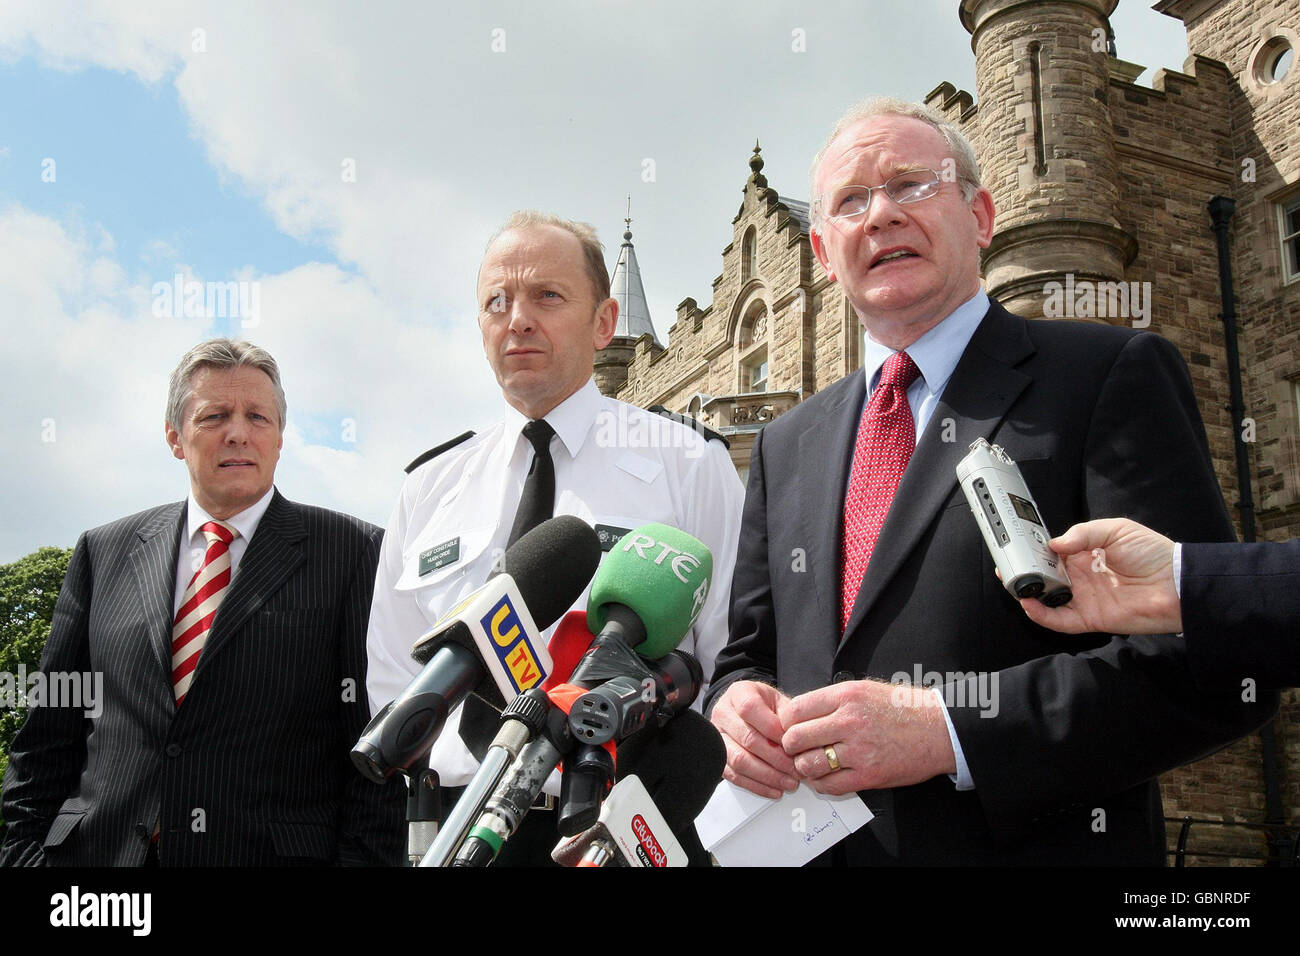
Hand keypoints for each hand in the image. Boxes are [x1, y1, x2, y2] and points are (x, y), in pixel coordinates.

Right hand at [710, 680, 800, 798]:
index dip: (772, 728)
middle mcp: (723, 713)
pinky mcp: (718, 758)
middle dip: (776, 758)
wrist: (747, 711)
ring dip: (767, 776)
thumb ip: (788, 716)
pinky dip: (757, 786)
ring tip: (789, 782)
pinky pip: (734, 776)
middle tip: (796, 769)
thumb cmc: (766, 706)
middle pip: (747, 739)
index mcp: (739, 693)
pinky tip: (774, 789)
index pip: (750, 709)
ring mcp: (717, 736)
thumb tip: (799, 740)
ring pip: (739, 760)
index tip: (792, 742)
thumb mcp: (779, 701)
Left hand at [777, 680, 955, 794]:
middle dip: (790, 746)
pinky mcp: (869, 775)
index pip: (796, 710)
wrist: (939, 729)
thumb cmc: (901, 708)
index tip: (790, 728)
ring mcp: (859, 750)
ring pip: (807, 764)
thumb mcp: (864, 690)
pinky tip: (826, 776)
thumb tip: (797, 715)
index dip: (786, 722)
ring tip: (811, 763)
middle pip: (795, 738)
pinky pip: (829, 785)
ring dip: (804, 766)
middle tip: (796, 749)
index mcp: (846, 696)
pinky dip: (821, 784)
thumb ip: (831, 701)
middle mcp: (849, 721)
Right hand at [1019, 518, 1181, 634]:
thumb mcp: (1117, 529)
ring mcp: (1084, 598)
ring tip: (1013, 583)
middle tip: (1008, 564)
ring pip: (1047, 598)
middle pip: (1045, 575)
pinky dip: (1041, 615)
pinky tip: (1029, 604)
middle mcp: (1081, 576)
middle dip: (1026, 570)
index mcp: (1085, 554)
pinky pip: (1059, 620)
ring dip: (1029, 592)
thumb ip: (1084, 533)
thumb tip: (1054, 544)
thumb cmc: (1153, 553)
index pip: (1052, 552)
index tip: (1017, 544)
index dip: (1035, 549)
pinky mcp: (1089, 618)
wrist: (1177, 585)